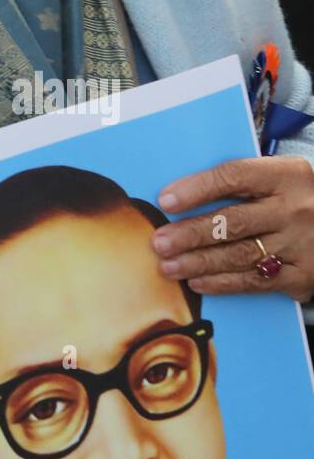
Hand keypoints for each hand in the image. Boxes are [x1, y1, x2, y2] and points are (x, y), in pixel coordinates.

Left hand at [152, 156, 313, 300]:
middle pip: (233, 222)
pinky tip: (197, 282)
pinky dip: (223, 284)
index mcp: (285, 175)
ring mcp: (301, 244)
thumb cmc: (294, 197)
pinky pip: (256, 282)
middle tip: (159, 242)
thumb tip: (179, 194)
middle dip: (191, 233)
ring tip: (168, 266)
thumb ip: (240, 182)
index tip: (165, 200)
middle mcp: (295, 209)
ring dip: (199, 262)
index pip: (234, 177)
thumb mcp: (277, 177)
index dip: (197, 188)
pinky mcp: (304, 276)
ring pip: (241, 255)